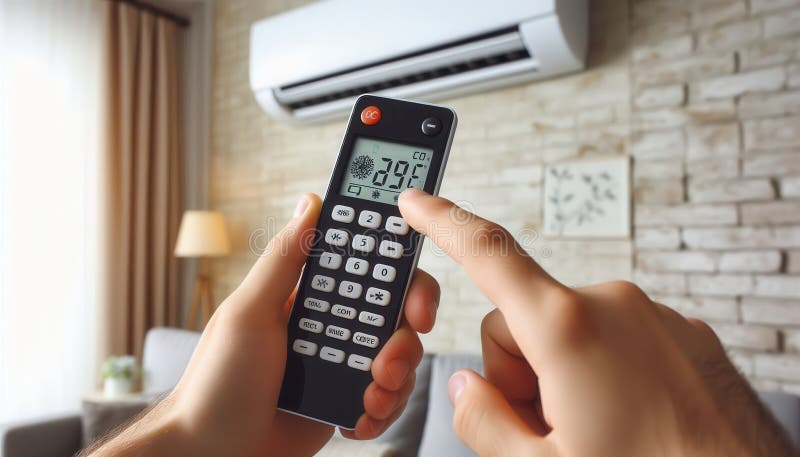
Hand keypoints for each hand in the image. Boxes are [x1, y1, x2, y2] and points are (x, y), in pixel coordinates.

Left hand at [86, 194, 438, 456]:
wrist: (213, 452)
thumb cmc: (217, 381)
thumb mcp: (249, 312)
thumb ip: (284, 259)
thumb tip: (311, 202)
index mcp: (313, 297)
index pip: (371, 272)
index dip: (402, 281)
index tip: (416, 304)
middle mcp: (333, 327)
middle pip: (397, 318)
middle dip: (404, 342)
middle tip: (386, 363)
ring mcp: (341, 366)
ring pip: (400, 361)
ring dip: (395, 382)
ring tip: (368, 398)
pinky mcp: (344, 402)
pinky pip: (387, 401)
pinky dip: (383, 411)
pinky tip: (358, 420)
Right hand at [398, 188, 795, 456]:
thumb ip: (482, 421)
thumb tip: (466, 387)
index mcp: (568, 328)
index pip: (487, 254)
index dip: (442, 222)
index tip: (416, 202)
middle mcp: (611, 305)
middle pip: (521, 319)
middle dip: (518, 372)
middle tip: (550, 428)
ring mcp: (652, 316)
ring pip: (568, 331)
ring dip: (563, 376)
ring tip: (597, 430)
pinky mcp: (680, 333)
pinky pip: (614, 338)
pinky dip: (604, 373)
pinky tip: (629, 419)